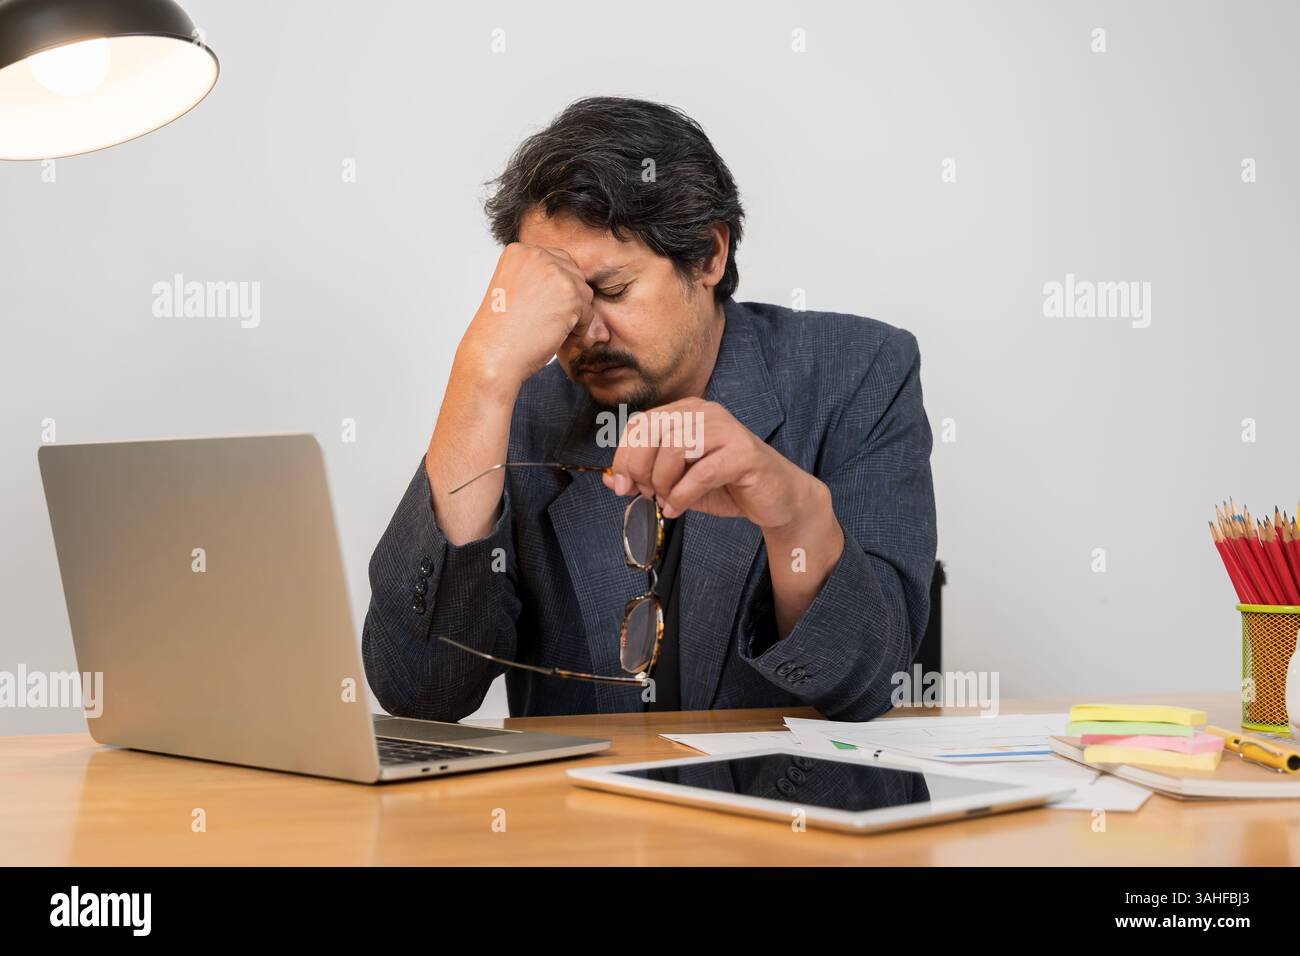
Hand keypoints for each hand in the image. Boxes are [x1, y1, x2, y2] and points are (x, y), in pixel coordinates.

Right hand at [456, 243, 594, 397]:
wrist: (493, 354)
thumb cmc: (500, 331)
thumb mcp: (514, 288)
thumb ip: (537, 276)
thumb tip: (569, 278)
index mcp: (519, 251)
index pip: (556, 261)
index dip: (555, 289)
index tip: (544, 308)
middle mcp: (537, 255)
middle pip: (573, 274)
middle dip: (568, 300)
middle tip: (551, 322)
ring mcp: (555, 273)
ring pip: (583, 293)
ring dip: (575, 315)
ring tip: (554, 331)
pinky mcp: (571, 294)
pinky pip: (588, 311)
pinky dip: (578, 329)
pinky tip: (560, 339)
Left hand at [602, 398, 824, 530]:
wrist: (777, 499)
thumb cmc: (727, 486)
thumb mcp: (678, 481)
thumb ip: (646, 477)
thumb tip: (610, 479)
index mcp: (687, 411)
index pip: (641, 423)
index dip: (625, 455)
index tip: (622, 485)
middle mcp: (706, 412)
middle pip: (654, 431)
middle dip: (639, 468)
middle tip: (643, 494)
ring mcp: (727, 429)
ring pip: (675, 447)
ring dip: (662, 482)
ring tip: (666, 500)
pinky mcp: (744, 453)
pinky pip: (702, 471)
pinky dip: (682, 495)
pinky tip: (678, 509)